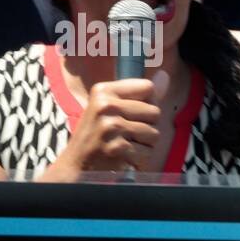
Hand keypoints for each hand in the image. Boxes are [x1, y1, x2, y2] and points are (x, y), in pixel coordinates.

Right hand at [48, 72, 168, 177]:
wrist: (75, 164)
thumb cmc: (95, 134)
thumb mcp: (108, 108)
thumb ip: (138, 94)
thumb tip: (165, 76)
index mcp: (103, 90)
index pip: (147, 87)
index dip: (148, 102)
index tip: (135, 113)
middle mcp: (106, 106)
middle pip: (155, 112)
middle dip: (148, 126)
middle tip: (129, 133)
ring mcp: (112, 127)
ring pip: (154, 133)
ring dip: (145, 144)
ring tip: (127, 144)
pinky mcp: (118, 147)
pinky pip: (147, 152)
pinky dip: (140, 158)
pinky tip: (125, 157)